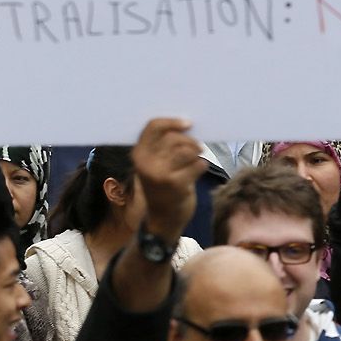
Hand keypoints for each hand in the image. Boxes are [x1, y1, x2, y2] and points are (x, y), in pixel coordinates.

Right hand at [131, 117, 204, 237]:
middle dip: (191, 142)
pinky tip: (195, 174)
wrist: (163, 218)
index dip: (173, 122)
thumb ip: (163, 146)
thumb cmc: (163, 186)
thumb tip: (187, 124)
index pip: (153, 126)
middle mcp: (146, 163)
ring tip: (193, 164)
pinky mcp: (176, 184)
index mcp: (139, 154)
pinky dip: (201, 166)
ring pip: (189, 150)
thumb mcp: (155, 164)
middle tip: (196, 150)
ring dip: (197, 155)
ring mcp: (160, 174)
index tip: (188, 124)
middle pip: (175, 137)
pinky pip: (199, 164)